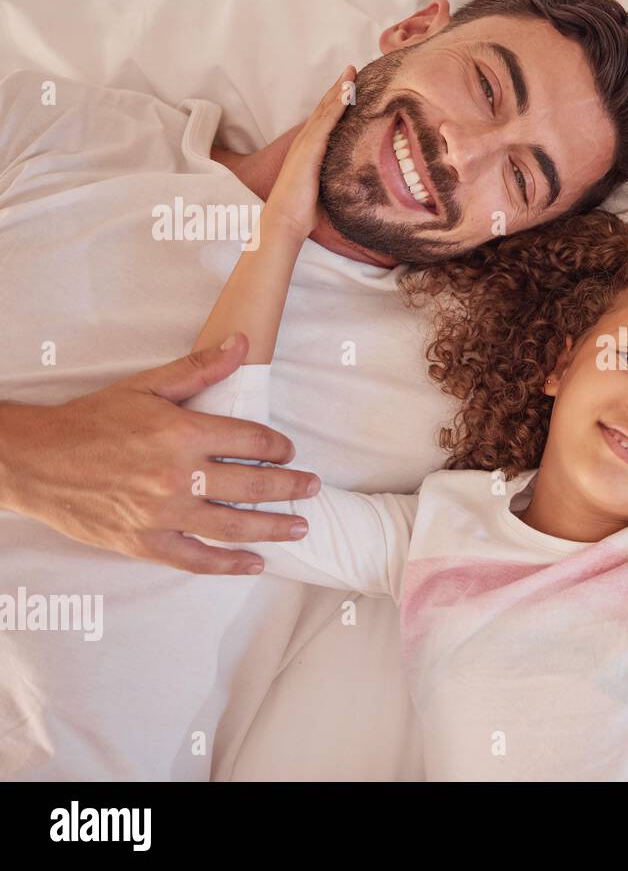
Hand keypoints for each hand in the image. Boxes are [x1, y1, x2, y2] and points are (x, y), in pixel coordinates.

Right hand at [0, 336, 319, 574]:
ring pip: (234, 526)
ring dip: (273, 528)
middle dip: (290, 487)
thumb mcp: (146, 387)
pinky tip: (255, 563)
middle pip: (253, 485)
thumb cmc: (92, 420)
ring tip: (299, 527)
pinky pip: (197, 559)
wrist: (36, 461)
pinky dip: (229, 564)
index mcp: (182, 434)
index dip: (278, 447)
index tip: (289, 452)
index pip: (251, 441)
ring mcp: (163, 514)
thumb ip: (199, 369)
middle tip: (312, 488)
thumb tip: (241, 343)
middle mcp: (178, 476)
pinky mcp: (145, 543)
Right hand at [259, 66, 355, 243]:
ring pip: (326, 110)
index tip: (350, 86)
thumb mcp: (325, 190)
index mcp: (310, 150)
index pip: (326, 120)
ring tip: (352, 71)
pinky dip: (337, 105)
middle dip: (339, 88)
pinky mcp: (310, 149)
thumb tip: (356, 185)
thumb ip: (336, 179)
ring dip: (339, 89)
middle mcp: (307, 142)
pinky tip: (347, 92)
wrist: (284, 220)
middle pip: (325, 108)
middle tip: (353, 69)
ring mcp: (307, 144)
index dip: (337, 102)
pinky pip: (326, 121)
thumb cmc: (303, 211)